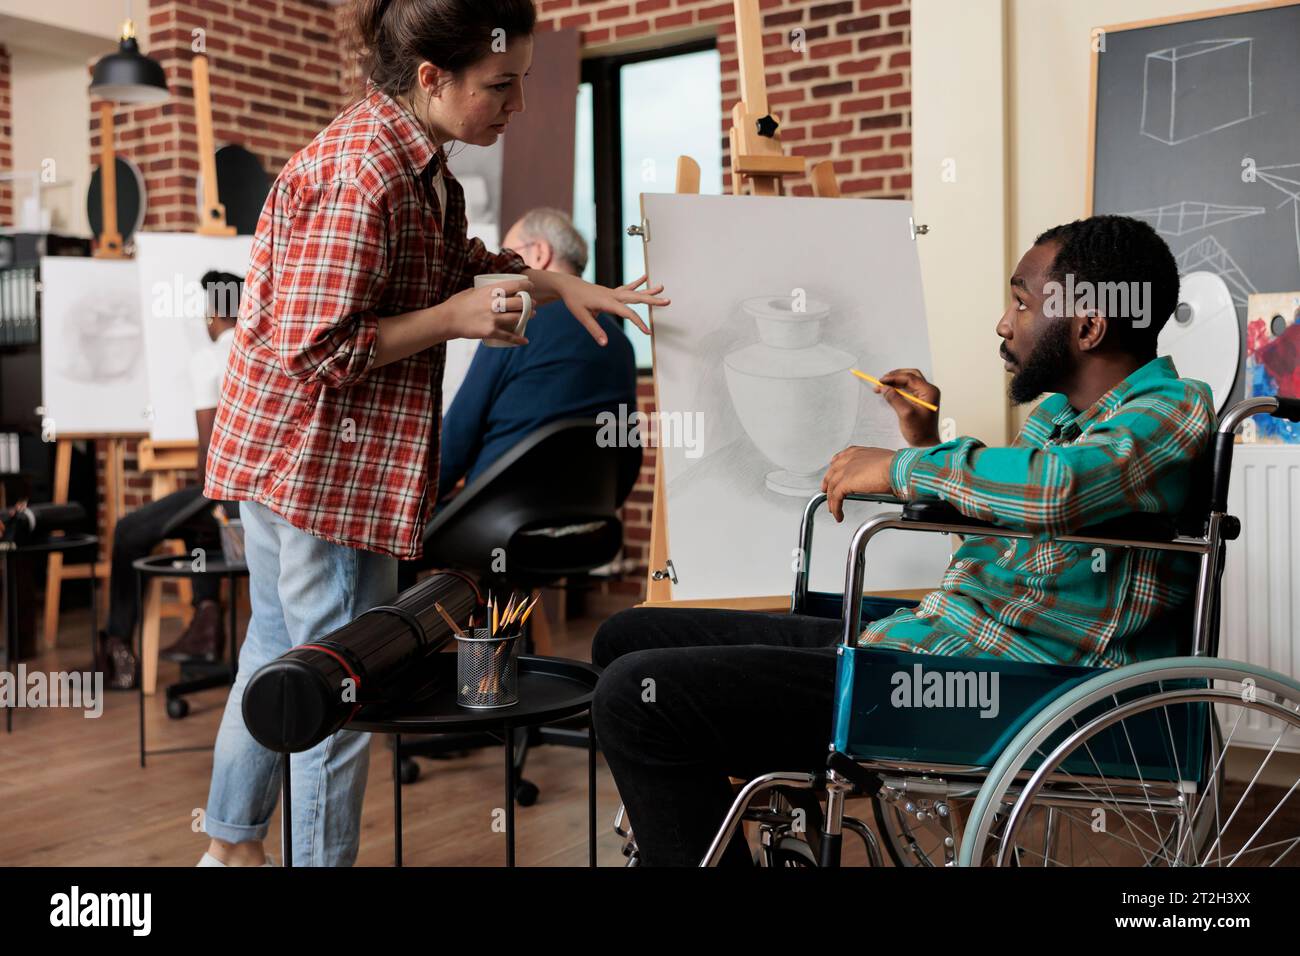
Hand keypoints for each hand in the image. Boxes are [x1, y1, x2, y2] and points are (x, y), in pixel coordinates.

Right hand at [442, 279, 533, 346]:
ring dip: (528, 317)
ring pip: (517, 317)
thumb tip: (495, 289)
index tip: (531, 287)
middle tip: (533, 304)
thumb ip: (485, 291)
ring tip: (532, 316)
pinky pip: (508, 336)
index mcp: (490, 290)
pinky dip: (518, 339)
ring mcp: (493, 318)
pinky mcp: (490, 331)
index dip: (527, 286)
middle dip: (530, 303)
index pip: (515, 286)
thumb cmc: (458, 304)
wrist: (447, 320)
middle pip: (520, 302)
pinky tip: (525, 340)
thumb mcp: (472, 291)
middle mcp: (494, 303)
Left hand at [526, 270, 668, 344]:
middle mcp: (613, 295)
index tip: (648, 332)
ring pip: (634, 291)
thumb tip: (604, 344)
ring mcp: (613, 292)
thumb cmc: (574, 301)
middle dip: (652, 300)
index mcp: (607, 301)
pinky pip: (627, 287)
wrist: (569, 286)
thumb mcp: (582, 317)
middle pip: (636, 297)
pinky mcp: (612, 292)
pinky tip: (645, 277)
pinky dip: (637, 283)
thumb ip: (595, 330)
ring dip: (648, 290)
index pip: (628, 313)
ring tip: (662, 287)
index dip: (639, 323)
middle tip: (667, 301)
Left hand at [821, 446, 895, 521]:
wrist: (898, 468)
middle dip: (828, 484)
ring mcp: (846, 470)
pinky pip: (836, 497)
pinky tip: (839, 515)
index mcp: (859, 452)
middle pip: (832, 472)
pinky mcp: (845, 482)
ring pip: (832, 486)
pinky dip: (836, 508)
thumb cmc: (898, 467)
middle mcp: (849, 458)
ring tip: (834, 510)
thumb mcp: (884, 465)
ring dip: (831, 500)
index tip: (833, 475)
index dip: (835, 469)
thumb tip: (881, 479)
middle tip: (827, 493)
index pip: (840, 459)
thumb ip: (876, 470)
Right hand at [873, 368, 940, 446]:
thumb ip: (895, 398)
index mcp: (929, 391)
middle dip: (895, 376)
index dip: (894, 378)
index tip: (880, 381)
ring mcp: (925, 395)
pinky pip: (908, 389)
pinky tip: (889, 391)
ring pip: (909, 381)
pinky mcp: (920, 401)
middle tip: (882, 381)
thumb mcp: (906, 414)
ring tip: (882, 386)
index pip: (910, 378)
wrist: (925, 444)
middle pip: (911, 375)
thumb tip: (884, 387)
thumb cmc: (919, 432)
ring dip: (895, 382)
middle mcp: (929, 391)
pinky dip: (898, 388)